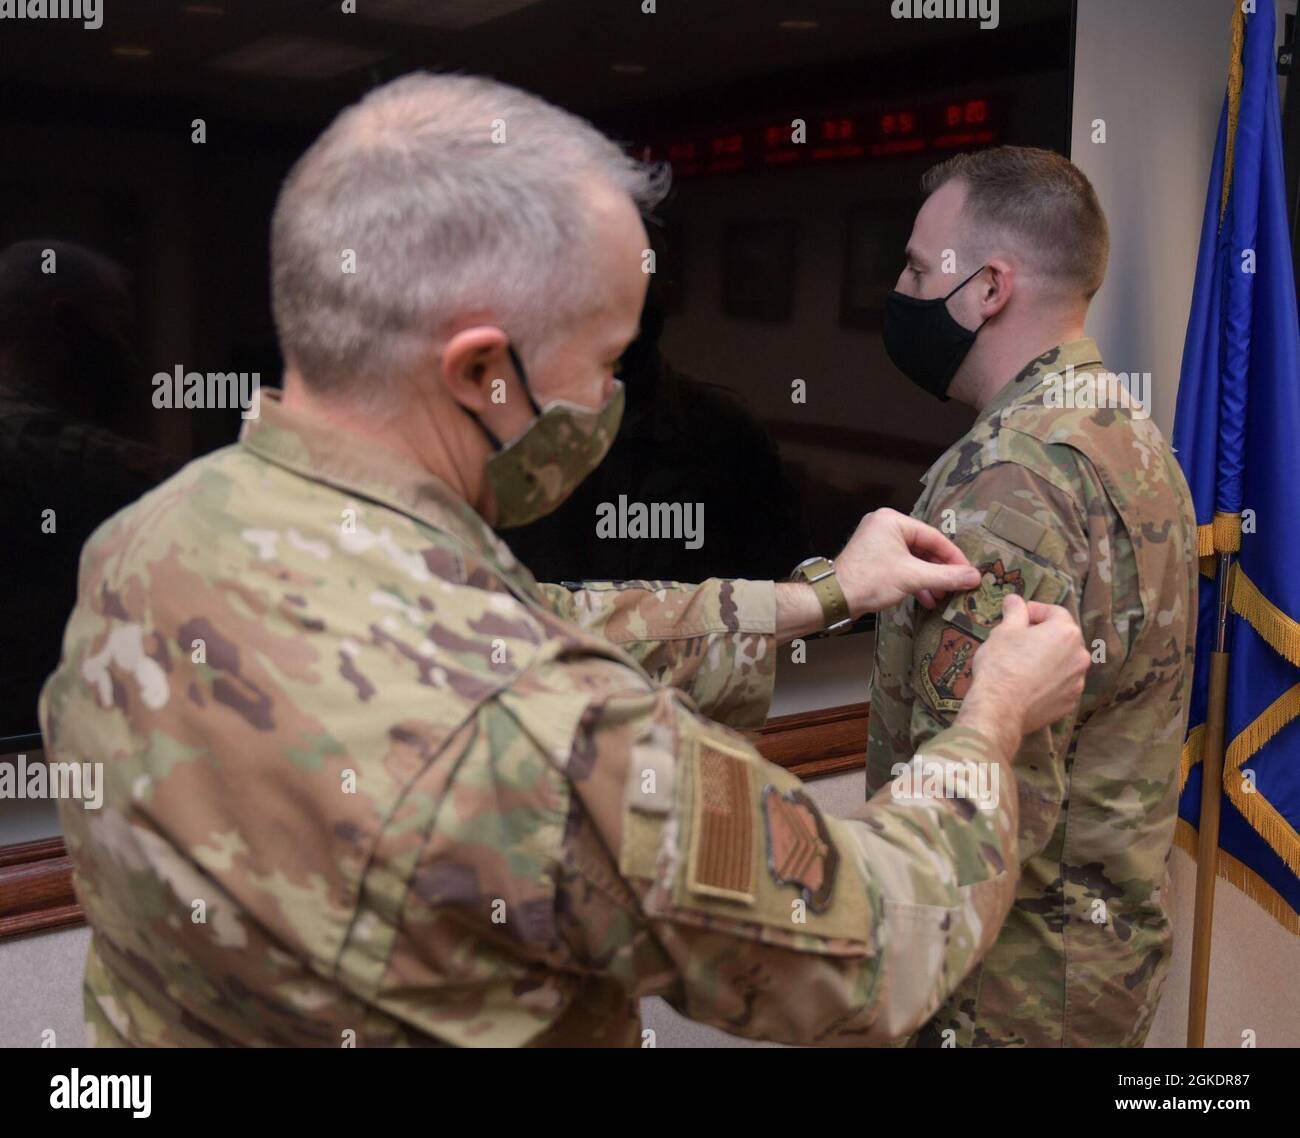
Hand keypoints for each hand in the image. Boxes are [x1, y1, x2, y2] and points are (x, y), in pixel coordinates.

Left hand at [834, 508, 980, 614]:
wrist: (835, 598)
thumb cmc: (871, 580)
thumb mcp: (913, 577)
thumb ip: (946, 576)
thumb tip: (976, 577)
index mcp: (893, 520)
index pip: (934, 536)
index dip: (954, 557)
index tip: (970, 573)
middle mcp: (885, 526)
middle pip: (924, 547)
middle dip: (940, 571)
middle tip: (958, 586)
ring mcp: (879, 542)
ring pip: (914, 559)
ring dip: (930, 579)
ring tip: (943, 596)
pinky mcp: (875, 558)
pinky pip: (902, 565)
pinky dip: (915, 581)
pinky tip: (928, 598)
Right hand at [957, 594, 1089, 755]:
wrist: (1000, 708)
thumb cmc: (1001, 664)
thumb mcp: (1003, 631)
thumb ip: (1015, 612)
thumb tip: (1014, 600)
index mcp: (1066, 632)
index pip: (1055, 612)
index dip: (1035, 610)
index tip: (1017, 616)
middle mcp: (1080, 655)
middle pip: (1063, 637)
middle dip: (1043, 635)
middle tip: (1019, 639)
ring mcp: (1077, 681)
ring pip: (1064, 662)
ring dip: (1048, 658)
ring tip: (1023, 664)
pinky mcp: (1070, 702)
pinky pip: (1061, 684)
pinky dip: (1049, 680)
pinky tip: (1028, 683)